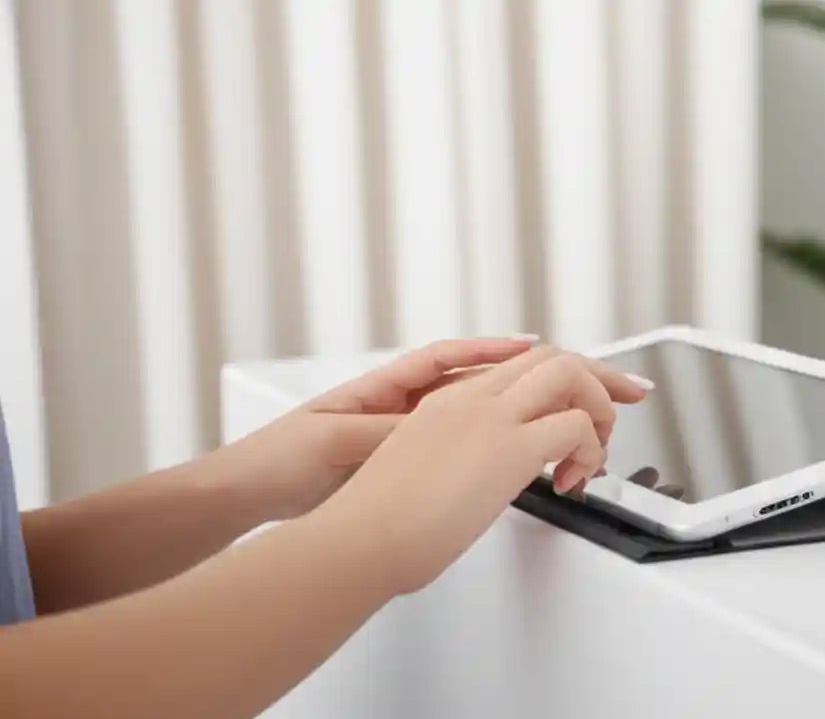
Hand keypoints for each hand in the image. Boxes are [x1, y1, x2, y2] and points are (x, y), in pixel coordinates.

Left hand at [224, 336, 543, 520]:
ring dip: (510, 411)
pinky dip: (488, 447)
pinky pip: (458, 450)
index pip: (448, 356)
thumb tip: (423, 428)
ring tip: (553, 415)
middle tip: (559, 375)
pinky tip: (513, 456)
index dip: (492, 349)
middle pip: (471, 382)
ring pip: (471, 416)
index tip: (533, 346)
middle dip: (519, 375)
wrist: (248, 495)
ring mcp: (404, 436)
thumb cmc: (278, 458)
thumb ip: (382, 432)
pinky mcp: (402, 466)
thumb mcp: (334, 440)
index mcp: (382, 387)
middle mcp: (398, 406)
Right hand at [318, 346, 648, 594]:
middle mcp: (470, 399)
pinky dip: (590, 450)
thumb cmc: (379, 525)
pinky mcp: (507, 448)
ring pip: (568, 373)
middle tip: (628, 399)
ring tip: (595, 450)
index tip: (593, 389)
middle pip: (552, 356)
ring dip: (598, 408)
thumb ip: (459, 461)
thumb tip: (491, 482)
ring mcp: (489, 418)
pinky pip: (575, 427)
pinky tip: (573, 480)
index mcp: (446, 402)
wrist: (358, 540)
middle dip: (600, 376)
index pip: (520, 366)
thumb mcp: (423, 474)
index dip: (566, 373)